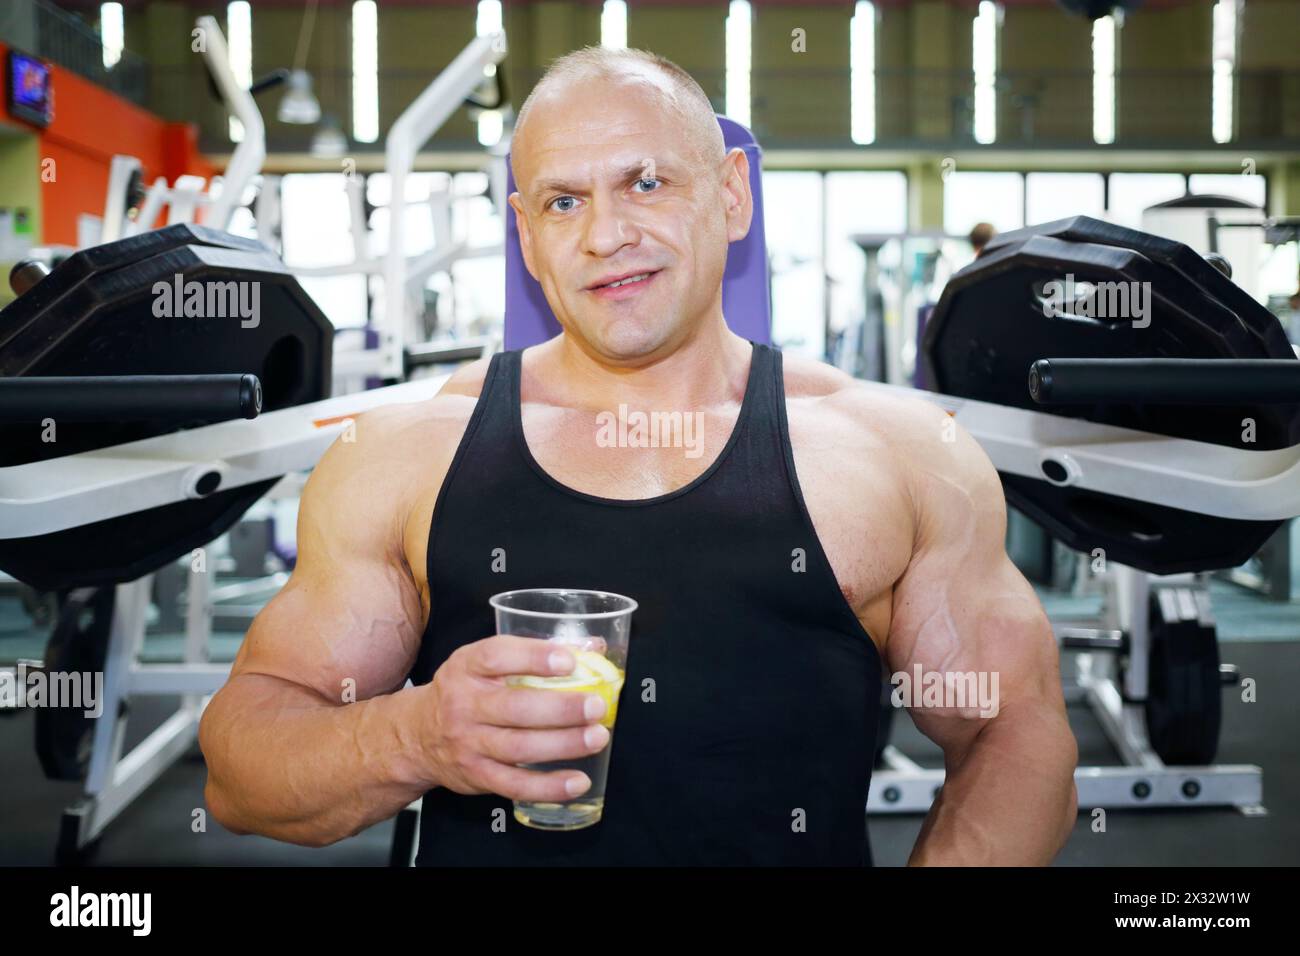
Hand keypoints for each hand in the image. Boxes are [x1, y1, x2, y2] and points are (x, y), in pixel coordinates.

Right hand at [420, 635, 609, 800]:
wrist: (417, 735)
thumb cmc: (465, 691)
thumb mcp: (483, 663)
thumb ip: (533, 654)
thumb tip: (594, 648)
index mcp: (466, 667)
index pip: (497, 656)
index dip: (534, 657)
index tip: (569, 660)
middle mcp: (464, 704)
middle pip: (515, 707)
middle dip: (561, 708)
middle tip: (596, 706)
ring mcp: (469, 743)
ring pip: (520, 747)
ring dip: (564, 744)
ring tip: (597, 737)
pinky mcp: (477, 776)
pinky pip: (516, 785)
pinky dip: (549, 786)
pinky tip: (578, 780)